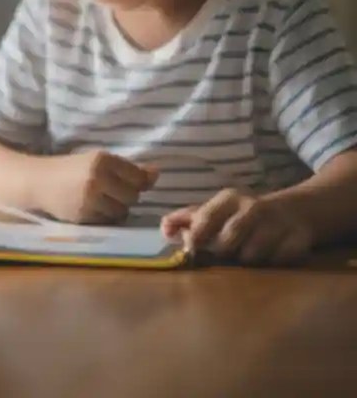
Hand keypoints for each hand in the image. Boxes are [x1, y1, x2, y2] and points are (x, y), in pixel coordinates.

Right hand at [38, 150, 157, 223]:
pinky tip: (91, 208)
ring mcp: (90, 199)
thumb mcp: (97, 161)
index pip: (138, 177)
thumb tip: (156, 174)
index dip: (137, 182)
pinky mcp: (83, 215)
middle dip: (126, 196)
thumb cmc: (71, 169)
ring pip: (122, 211)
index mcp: (102, 160)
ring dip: (117, 208)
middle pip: (133, 196)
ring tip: (101, 201)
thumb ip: (127, 168)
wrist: (38, 182)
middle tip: (111, 191)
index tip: (127, 181)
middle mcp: (97, 178)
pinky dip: (104, 216)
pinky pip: (107, 221)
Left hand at [161, 189, 313, 265]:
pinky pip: (278, 262)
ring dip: (247, 263)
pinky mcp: (299, 238)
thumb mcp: (214, 211)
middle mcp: (253, 207)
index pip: (206, 218)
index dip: (196, 237)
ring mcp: (278, 222)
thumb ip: (185, 220)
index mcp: (228, 199)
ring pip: (252, 256)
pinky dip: (272, 264)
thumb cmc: (241, 216)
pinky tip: (272, 257)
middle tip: (224, 257)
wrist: (294, 212)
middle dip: (222, 254)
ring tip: (248, 257)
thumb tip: (164, 230)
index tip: (191, 252)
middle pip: (227, 242)